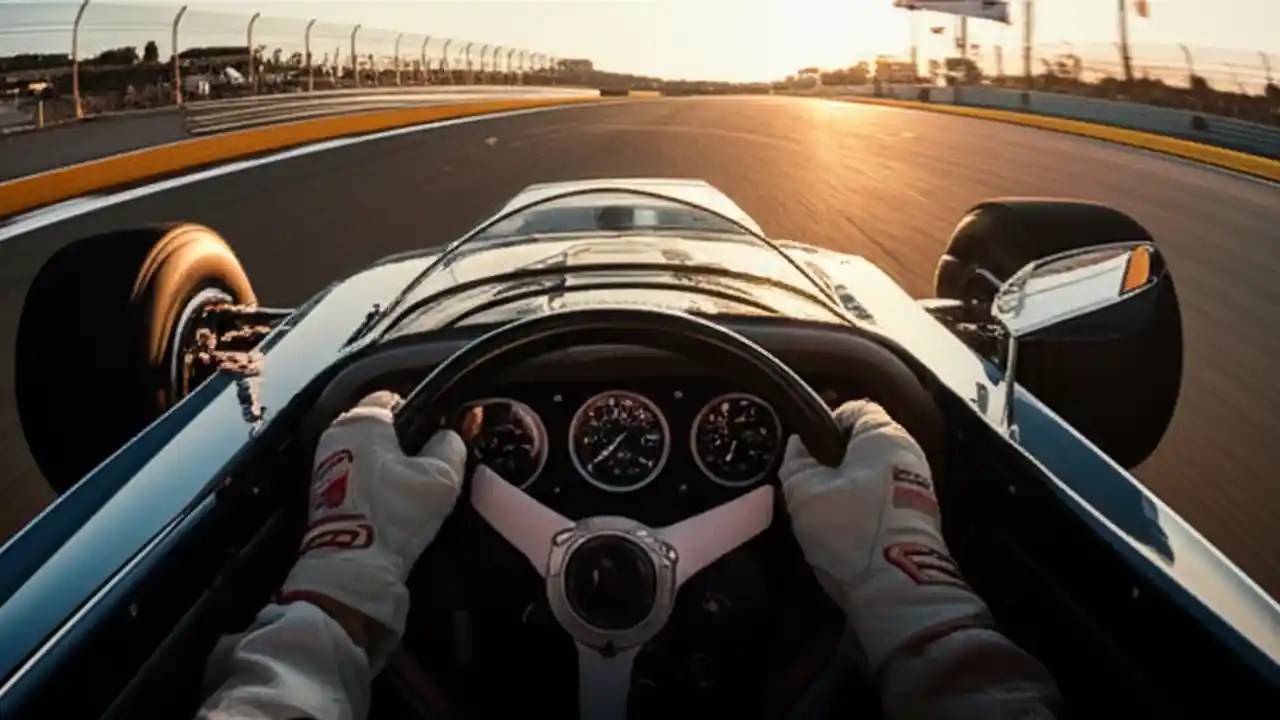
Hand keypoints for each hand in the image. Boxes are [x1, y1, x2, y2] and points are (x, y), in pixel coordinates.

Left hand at [281, 390, 464, 667]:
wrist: (353, 565)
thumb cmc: (397, 512)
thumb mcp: (441, 476)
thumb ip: (452, 444)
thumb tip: (449, 434)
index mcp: (362, 419)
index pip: (395, 398)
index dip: (421, 415)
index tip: (435, 441)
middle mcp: (335, 433)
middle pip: (378, 427)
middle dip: (401, 443)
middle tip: (426, 469)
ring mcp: (322, 463)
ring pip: (365, 452)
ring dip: (385, 465)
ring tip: (408, 491)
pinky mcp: (318, 491)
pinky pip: (353, 474)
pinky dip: (370, 484)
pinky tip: (387, 506)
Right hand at [779, 400, 990, 674]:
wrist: (896, 586)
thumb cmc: (848, 526)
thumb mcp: (804, 490)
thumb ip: (795, 460)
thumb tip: (799, 445)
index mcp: (884, 434)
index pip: (853, 408)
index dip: (824, 424)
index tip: (805, 451)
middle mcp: (909, 450)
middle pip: (865, 442)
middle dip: (836, 457)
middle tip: (809, 481)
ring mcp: (921, 483)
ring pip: (874, 470)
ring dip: (850, 483)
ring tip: (825, 507)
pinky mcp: (922, 513)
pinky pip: (886, 494)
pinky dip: (866, 503)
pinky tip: (847, 525)